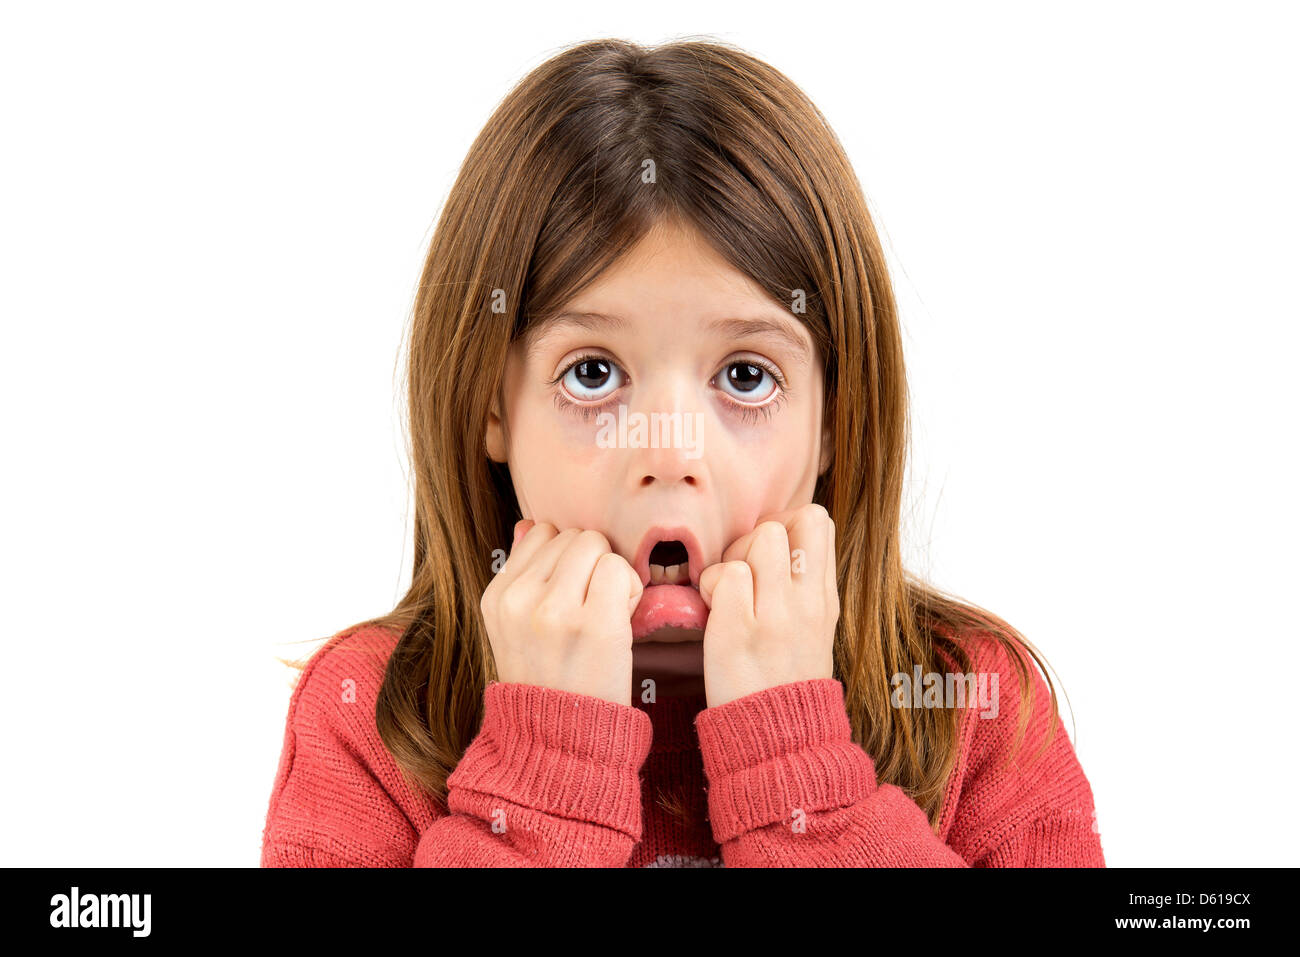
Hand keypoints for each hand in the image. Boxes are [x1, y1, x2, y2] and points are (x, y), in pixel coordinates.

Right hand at [479, 519, 643, 706]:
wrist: (560, 743)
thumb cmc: (550, 681)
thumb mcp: (516, 628)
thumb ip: (522, 574)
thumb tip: (531, 525)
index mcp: (496, 596)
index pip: (541, 532)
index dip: (566, 559)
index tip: (571, 595)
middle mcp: (517, 599)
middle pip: (572, 535)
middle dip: (591, 563)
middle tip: (592, 608)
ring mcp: (553, 610)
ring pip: (595, 544)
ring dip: (611, 573)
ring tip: (605, 615)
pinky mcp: (592, 623)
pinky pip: (618, 567)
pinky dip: (630, 589)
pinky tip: (622, 621)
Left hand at [697, 504, 838, 707]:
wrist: (781, 743)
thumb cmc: (783, 682)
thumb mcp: (812, 630)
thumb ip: (799, 587)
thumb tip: (775, 546)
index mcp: (825, 598)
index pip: (817, 521)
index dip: (784, 525)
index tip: (765, 558)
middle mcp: (808, 601)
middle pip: (786, 522)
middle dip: (755, 538)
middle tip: (743, 575)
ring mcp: (777, 615)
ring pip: (760, 538)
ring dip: (733, 559)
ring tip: (726, 595)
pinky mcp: (741, 631)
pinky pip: (727, 574)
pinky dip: (710, 585)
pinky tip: (712, 613)